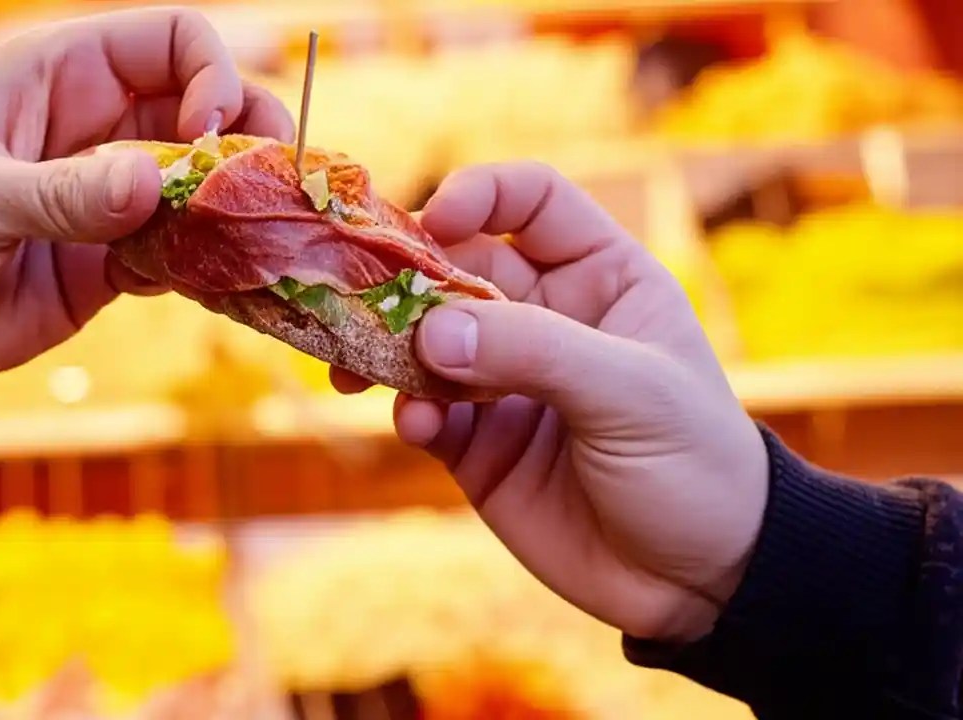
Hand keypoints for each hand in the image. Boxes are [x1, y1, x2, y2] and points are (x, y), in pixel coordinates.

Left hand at [0, 8, 293, 458]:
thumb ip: (65, 193)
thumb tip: (157, 184)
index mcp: (53, 77)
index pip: (168, 42)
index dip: (209, 76)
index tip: (209, 135)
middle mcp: (91, 130)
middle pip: (203, 113)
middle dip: (247, 141)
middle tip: (277, 186)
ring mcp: (103, 202)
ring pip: (200, 190)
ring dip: (237, 211)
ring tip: (268, 241)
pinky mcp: (106, 269)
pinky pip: (178, 256)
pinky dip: (208, 267)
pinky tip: (227, 282)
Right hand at [335, 164, 767, 641]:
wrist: (697, 581)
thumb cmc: (693, 463)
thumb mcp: (631, 394)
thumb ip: (533, 351)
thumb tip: (431, 328)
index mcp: (599, 278)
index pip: (531, 201)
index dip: (480, 194)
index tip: (435, 221)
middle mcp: (545, 317)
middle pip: (457, 267)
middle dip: (407, 280)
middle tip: (361, 301)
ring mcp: (504, 380)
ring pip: (423, 339)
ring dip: (386, 347)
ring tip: (359, 371)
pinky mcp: (475, 442)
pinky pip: (421, 409)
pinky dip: (406, 411)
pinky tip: (416, 429)